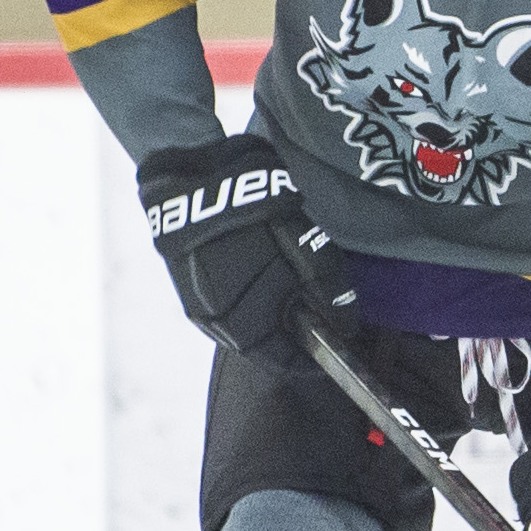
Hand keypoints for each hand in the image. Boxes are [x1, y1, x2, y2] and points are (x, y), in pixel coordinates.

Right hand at [135, 134, 354, 366]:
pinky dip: (248, 306)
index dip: (307, 359)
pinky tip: (262, 285)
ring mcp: (195, 303)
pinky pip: (223, 310)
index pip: (279, 358)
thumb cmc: (251, 206)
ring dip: (268, 321)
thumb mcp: (301, 240)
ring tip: (292, 300)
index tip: (329, 352)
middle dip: (289, 337)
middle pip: (259, 344)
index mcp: (242, 314)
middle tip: (317, 321)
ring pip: (240, 329)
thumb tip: (345, 323)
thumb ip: (325, 285)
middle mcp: (214, 318)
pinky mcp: (185, 286)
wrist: (191, 171)